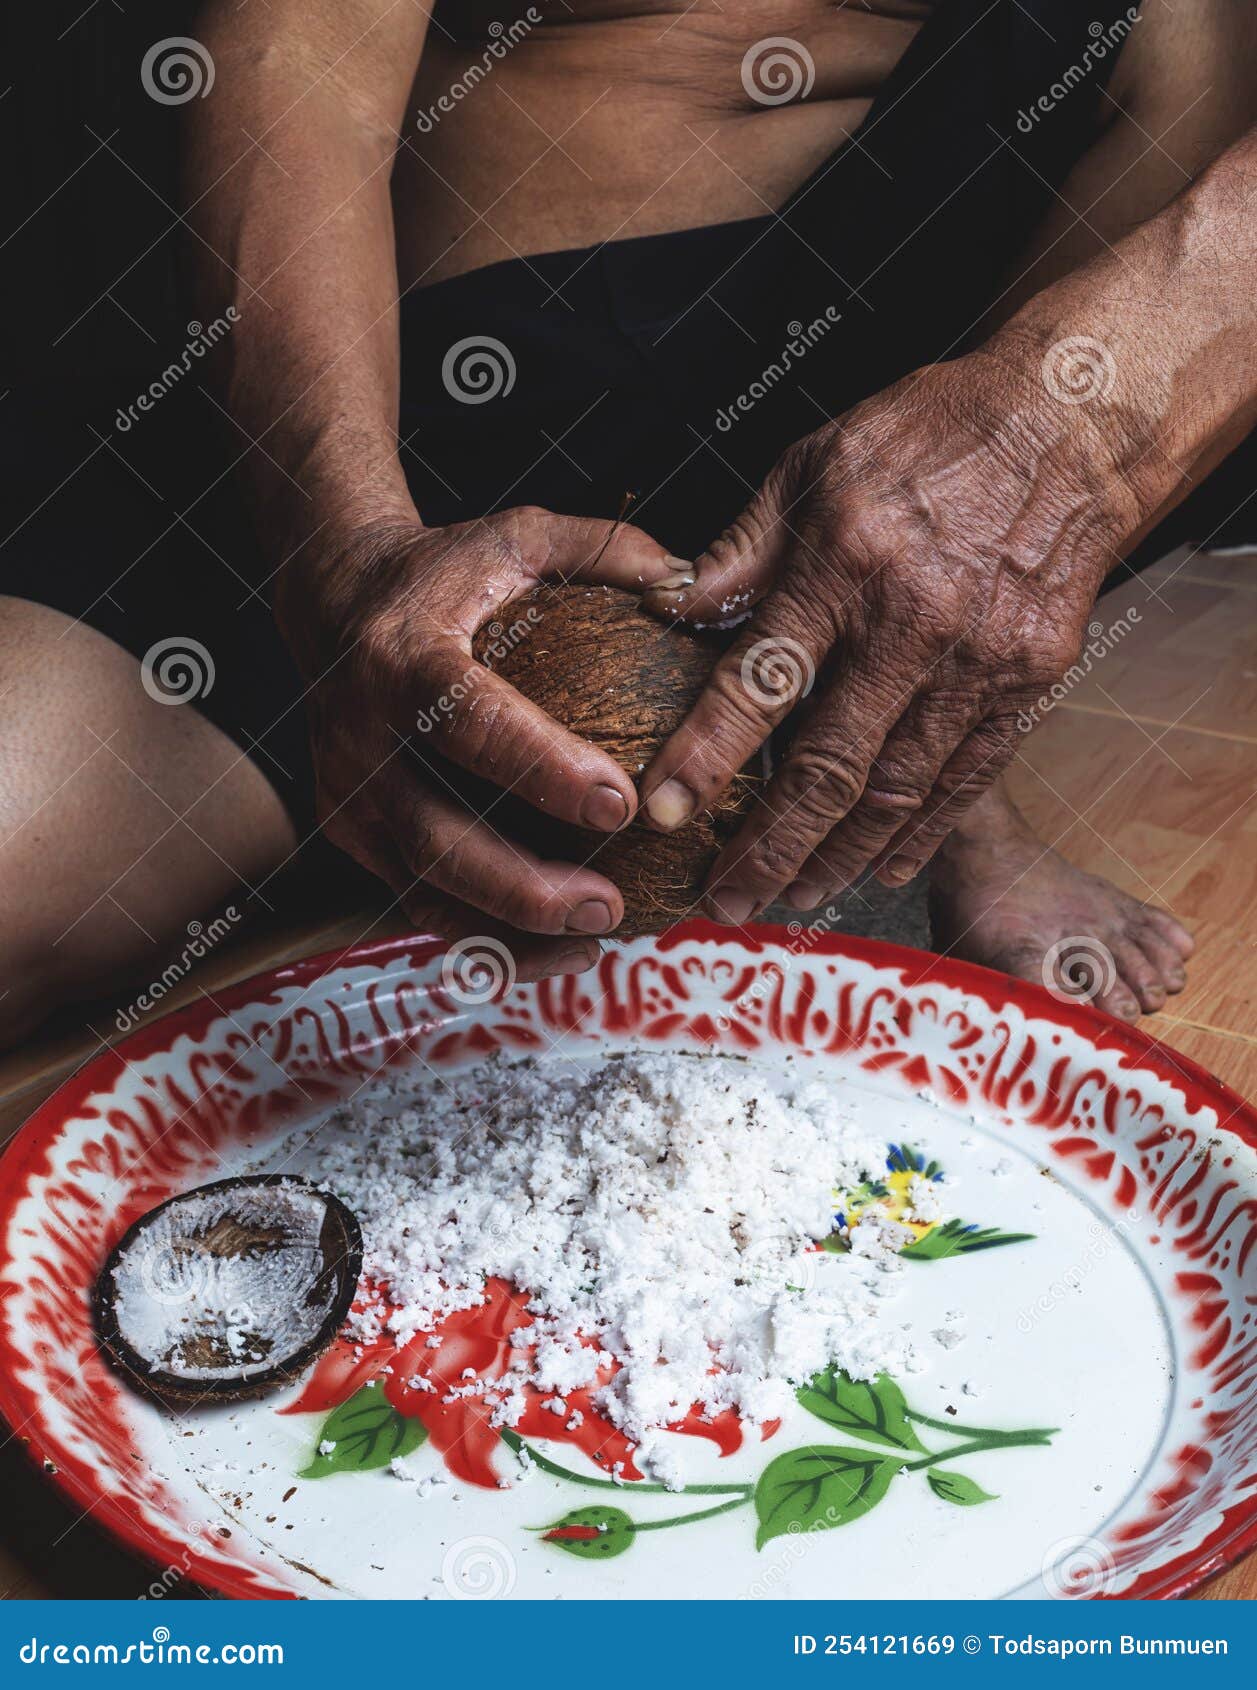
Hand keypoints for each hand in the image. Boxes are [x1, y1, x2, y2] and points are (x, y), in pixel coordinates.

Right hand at [276, 506, 685, 973]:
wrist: (331, 600)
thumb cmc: (442, 573)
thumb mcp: (517, 537)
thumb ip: (607, 550)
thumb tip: (696, 586)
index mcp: (402, 659)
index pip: (468, 721)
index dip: (541, 768)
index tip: (620, 803)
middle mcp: (361, 736)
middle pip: (435, 836)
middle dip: (523, 885)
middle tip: (608, 905)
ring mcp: (349, 796)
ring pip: (424, 888)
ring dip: (510, 928)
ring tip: (593, 936)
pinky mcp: (353, 834)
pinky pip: (420, 902)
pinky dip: (487, 938)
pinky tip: (557, 950)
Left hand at [637, 345, 1144, 919]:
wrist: (1066, 424)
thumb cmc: (927, 437)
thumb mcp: (814, 463)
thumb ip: (745, 548)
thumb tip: (675, 608)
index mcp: (844, 563)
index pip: (759, 680)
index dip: (708, 755)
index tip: (664, 815)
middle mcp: (912, 622)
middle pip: (829, 764)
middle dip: (771, 845)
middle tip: (727, 900)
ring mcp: (979, 658)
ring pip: (898, 788)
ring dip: (839, 854)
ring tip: (792, 898)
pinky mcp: (1030, 679)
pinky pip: (967, 777)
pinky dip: (921, 830)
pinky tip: (880, 864)